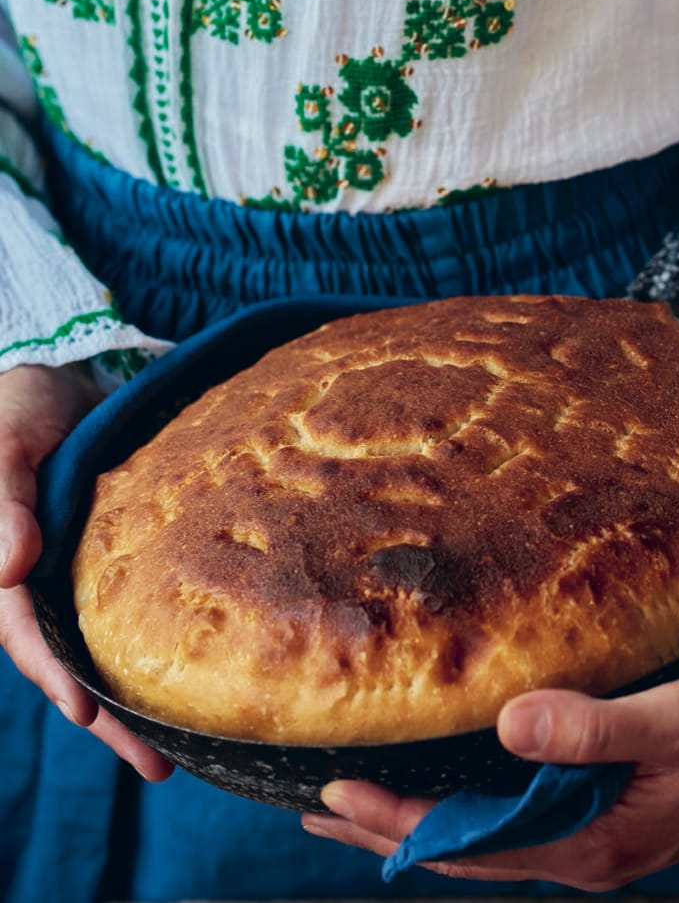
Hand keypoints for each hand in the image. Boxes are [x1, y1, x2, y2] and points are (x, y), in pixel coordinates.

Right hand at [0, 362, 171, 780]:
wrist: (65, 379)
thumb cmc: (24, 407)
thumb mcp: (6, 440)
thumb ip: (2, 498)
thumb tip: (9, 566)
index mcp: (5, 562)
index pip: (23, 629)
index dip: (52, 672)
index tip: (85, 712)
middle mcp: (38, 582)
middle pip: (66, 664)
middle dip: (106, 720)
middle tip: (157, 766)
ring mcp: (74, 580)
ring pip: (99, 656)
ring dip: (130, 707)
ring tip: (175, 756)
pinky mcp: (114, 567)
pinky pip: (129, 621)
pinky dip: (152, 656)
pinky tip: (191, 687)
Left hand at [303, 660, 678, 888]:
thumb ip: (597, 726)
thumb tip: (506, 721)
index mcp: (596, 844)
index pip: (469, 845)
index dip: (397, 826)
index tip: (333, 796)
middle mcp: (590, 851)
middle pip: (466, 852)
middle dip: (390, 834)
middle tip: (318, 809)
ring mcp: (603, 834)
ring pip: (491, 838)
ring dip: (426, 823)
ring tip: (364, 809)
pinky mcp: (617, 810)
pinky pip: (523, 817)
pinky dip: (473, 807)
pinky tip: (460, 787)